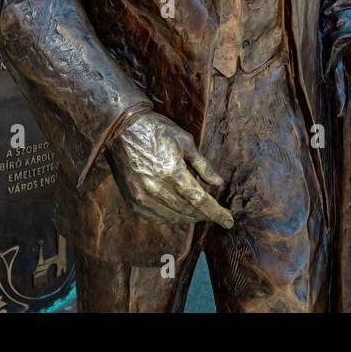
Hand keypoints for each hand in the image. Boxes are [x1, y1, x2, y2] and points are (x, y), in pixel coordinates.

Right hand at [108, 112, 233, 228]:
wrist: (121, 130)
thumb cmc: (157, 131)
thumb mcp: (185, 141)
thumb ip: (202, 165)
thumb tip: (218, 184)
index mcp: (172, 172)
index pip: (200, 200)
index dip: (216, 213)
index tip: (229, 221)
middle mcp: (156, 188)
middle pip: (188, 212)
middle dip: (205, 215)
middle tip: (217, 215)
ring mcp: (142, 197)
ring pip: (173, 218)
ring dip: (189, 217)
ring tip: (200, 212)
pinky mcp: (133, 201)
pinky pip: (157, 217)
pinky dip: (171, 217)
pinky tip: (179, 211)